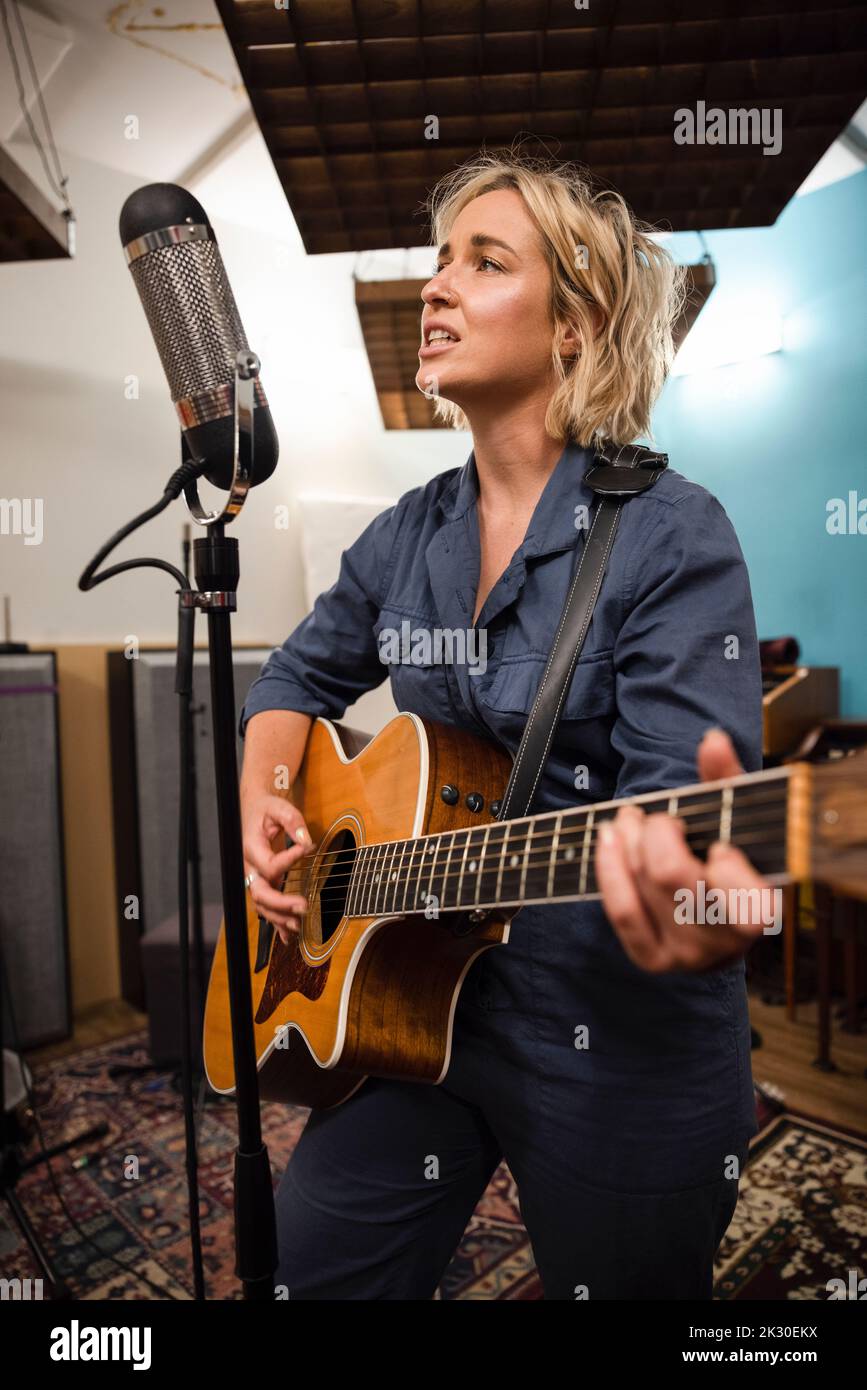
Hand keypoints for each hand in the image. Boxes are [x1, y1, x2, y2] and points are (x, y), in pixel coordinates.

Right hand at [241, 792, 312, 944]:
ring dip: (279, 918)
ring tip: (298, 926)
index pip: (269, 864)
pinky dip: (276, 923)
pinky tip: (287, 937)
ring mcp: (255, 878)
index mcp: (251, 848)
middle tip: (303, 906)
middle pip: (260, 893)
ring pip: (262, 905)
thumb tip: (306, 841)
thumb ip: (293, 822)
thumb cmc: (266, 810)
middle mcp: (250, 868)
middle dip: (281, 904)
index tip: (308, 849)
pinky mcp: (262, 883)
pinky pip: (266, 907)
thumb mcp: (279, 807)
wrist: (254, 811)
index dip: (289, 859)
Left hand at [594, 728, 769, 973]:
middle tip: (660, 818)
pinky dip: (609, 867)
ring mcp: (685, 956)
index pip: (747, 903)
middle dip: (659, 832)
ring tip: (630, 818)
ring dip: (629, 841)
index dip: (729, 868)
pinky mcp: (651, 959)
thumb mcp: (733, 816)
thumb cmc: (723, 853)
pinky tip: (608, 837)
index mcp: (760, 912)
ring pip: (643, 886)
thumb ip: (726, 779)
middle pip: (673, 876)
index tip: (720, 845)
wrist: (710, 909)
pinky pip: (621, 911)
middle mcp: (724, 943)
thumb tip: (712, 740)